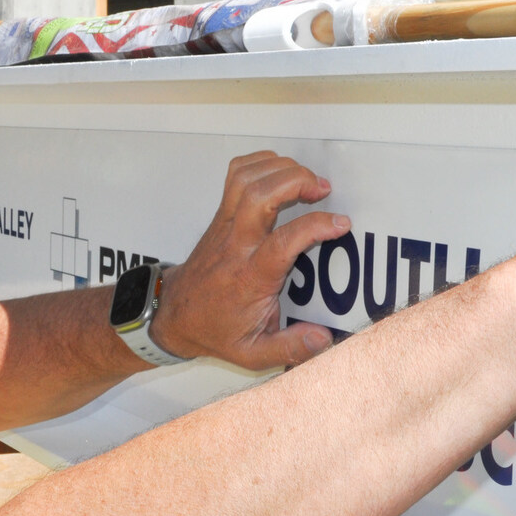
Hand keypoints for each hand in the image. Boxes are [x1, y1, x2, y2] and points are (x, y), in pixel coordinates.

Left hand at [148, 152, 347, 368]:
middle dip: (295, 180)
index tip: (341, 223)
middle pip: (258, 195)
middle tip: (323, 188)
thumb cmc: (217, 330)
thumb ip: (290, 347)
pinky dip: (262, 163)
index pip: (283, 242)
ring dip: (281, 167)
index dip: (314, 226)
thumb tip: (324, 339)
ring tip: (307, 179)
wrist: (174, 315)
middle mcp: (236, 244)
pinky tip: (282, 173)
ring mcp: (225, 224)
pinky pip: (236, 174)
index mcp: (250, 277)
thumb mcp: (253, 353)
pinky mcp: (221, 214)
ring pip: (245, 178)